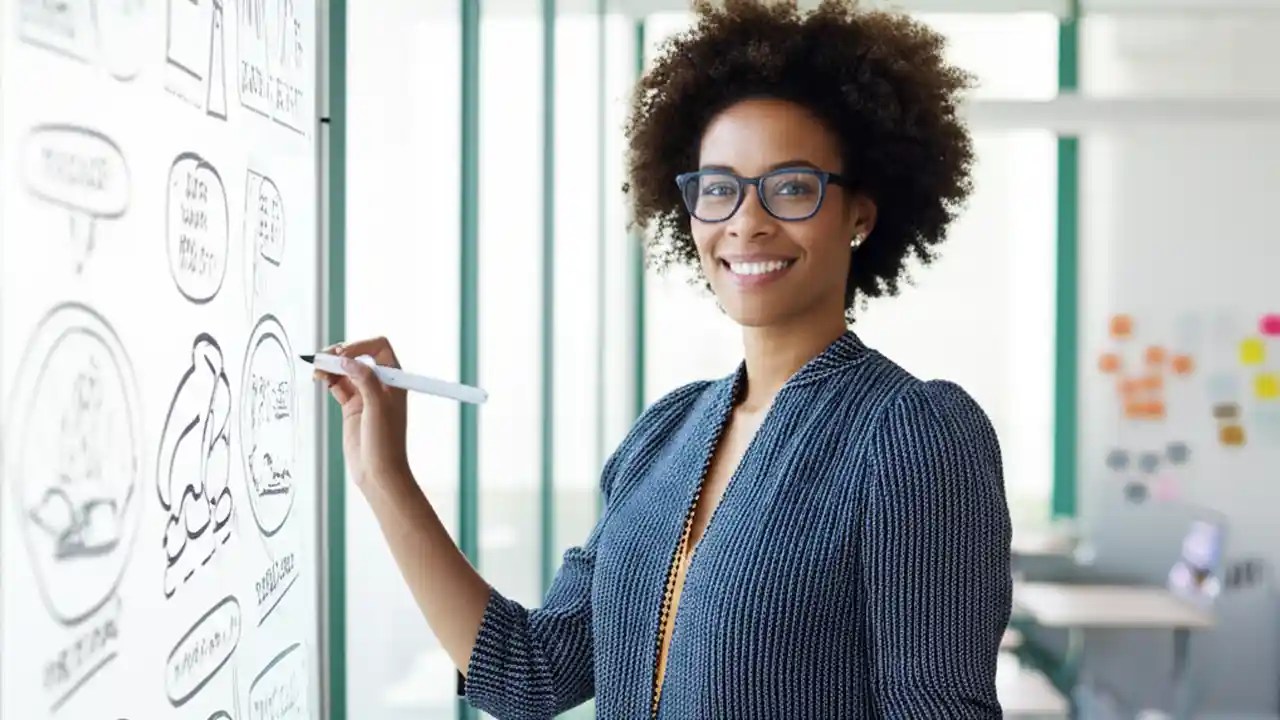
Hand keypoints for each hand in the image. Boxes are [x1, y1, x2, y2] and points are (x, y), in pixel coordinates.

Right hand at [314, 337, 410, 490]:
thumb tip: (348, 360)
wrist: (378, 472)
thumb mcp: (377, 407)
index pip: (379, 348)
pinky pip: (338, 385)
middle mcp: (381, 383)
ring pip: (345, 370)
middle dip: (339, 354)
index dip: (360, 345)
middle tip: (321, 358)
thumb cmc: (385, 442)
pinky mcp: (352, 406)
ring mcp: (365, 394)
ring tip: (316, 370)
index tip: (342, 354)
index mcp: (394, 379)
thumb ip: (365, 380)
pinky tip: (319, 379)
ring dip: (330, 366)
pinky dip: (328, 379)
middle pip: (358, 356)